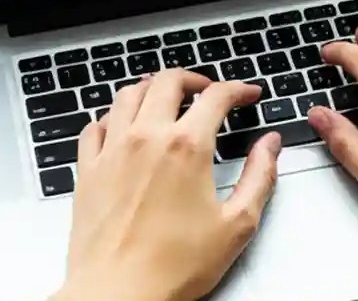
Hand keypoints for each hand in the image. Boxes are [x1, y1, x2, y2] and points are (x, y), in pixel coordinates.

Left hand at [53, 69, 281, 300]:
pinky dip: (113, 116)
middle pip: (167, 81)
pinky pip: (95, 126)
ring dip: (152, 88)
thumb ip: (260, 177)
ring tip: (166, 96)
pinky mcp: (87, 171)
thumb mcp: (237, 225)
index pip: (217, 95)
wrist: (116, 295)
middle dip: (194, 78)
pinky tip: (122, 126)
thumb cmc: (173, 267)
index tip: (248, 94)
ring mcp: (112, 151)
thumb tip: (270, 145)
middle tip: (208, 90)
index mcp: (186, 147)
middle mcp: (146, 138)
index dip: (239, 88)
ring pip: (128, 94)